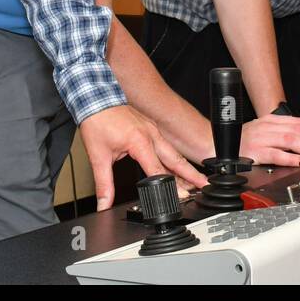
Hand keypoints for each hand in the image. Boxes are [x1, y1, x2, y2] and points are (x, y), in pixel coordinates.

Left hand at [78, 105, 207, 209]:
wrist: (94, 97)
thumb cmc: (97, 121)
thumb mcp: (98, 156)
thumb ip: (104, 184)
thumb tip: (104, 203)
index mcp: (140, 141)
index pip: (158, 170)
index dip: (171, 185)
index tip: (183, 195)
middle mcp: (150, 134)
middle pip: (175, 159)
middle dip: (191, 174)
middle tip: (204, 185)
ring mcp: (152, 129)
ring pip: (172, 151)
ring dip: (184, 166)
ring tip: (197, 179)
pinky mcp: (149, 127)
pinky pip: (165, 145)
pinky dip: (173, 157)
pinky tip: (176, 165)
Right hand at [239, 115, 299, 166]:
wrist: (218, 145)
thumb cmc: (242, 141)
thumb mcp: (264, 132)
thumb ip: (283, 133)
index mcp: (272, 121)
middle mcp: (268, 127)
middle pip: (298, 129)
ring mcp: (261, 138)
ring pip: (290, 139)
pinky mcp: (255, 151)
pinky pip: (275, 154)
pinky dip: (290, 157)